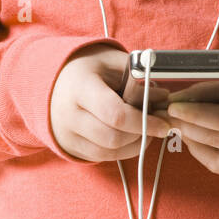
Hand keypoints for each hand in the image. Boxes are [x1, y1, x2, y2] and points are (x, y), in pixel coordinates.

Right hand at [50, 45, 171, 162]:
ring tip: (148, 129)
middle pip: (113, 138)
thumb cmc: (90, 70)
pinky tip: (134, 137)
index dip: (143, 122)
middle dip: (142, 134)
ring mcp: (67, 134)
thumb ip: (137, 77)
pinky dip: (123, 150)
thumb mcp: (112, 61)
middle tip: (159, 126)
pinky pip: (102, 157)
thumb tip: (162, 97)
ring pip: (109, 152)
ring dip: (135, 144)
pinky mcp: (70, 147)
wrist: (55, 82)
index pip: (115, 114)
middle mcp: (68, 115)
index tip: (163, 124)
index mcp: (80, 87)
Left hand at [151, 55, 218, 174]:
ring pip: (215, 156)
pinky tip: (189, 136)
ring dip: (190, 138)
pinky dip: (200, 151)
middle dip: (186, 124)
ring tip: (174, 123)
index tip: (174, 104)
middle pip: (216, 138)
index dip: (195, 113)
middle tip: (166, 113)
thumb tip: (183, 94)